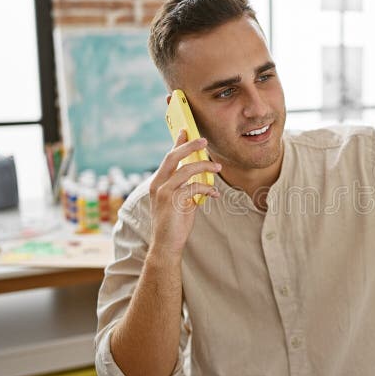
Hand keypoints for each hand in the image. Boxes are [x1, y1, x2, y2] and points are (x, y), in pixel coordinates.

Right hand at [149, 130, 220, 257]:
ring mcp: (163, 192)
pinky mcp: (172, 201)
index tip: (185, 130)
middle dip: (189, 146)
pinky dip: (206, 188)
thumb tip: (202, 176)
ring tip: (217, 167)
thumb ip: (186, 187)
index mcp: (158, 182)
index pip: (168, 158)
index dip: (177, 143)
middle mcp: (157, 184)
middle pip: (172, 157)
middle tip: (204, 140)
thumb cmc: (174, 223)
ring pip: (185, 169)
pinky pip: (193, 187)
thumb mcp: (180, 201)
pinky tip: (214, 193)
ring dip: (203, 166)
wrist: (166, 244)